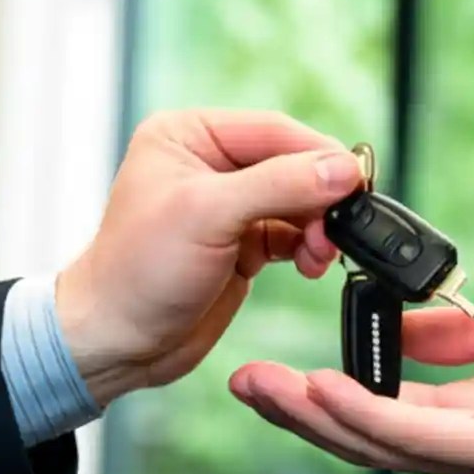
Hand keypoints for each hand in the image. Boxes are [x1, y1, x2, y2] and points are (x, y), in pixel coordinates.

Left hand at [56, 110, 363, 406]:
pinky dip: (309, 247)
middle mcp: (210, 163)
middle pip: (293, 164)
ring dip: (319, 227)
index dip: (318, 154)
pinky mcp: (243, 243)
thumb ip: (279, 186)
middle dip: (321, 197)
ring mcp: (229, 205)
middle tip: (339, 227)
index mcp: (189, 135)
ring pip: (299, 200)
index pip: (274, 131)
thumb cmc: (136, 273)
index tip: (356, 179)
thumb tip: (342, 169)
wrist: (118, 343)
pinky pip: (293, 233)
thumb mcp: (208, 215)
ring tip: (319, 255)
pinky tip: (311, 264)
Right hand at [229, 277, 473, 473]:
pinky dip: (376, 417)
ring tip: (267, 387)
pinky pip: (434, 438)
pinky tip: (333, 393)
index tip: (274, 364)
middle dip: (301, 414)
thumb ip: (462, 333)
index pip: (386, 408)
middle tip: (241, 381)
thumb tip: (400, 323)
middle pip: (372, 437)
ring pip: (389, 446)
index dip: (326, 392)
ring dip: (321, 419)